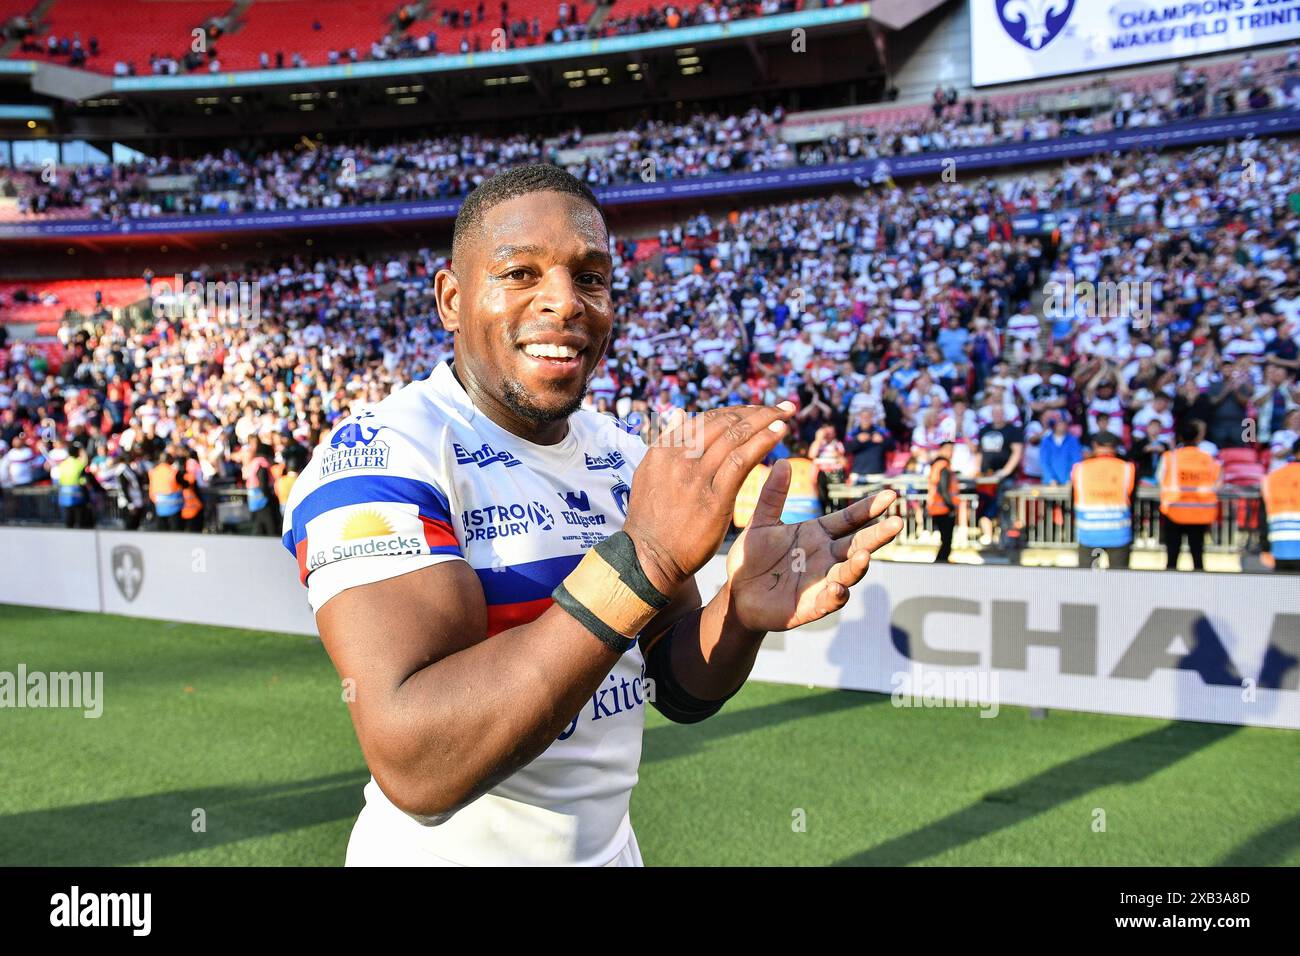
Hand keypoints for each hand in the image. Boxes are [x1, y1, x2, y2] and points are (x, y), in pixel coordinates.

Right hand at [622, 404, 793, 594]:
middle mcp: (679, 458)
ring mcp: (696, 477)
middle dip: (756, 411)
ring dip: (765, 421)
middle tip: (779, 408)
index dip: (735, 411)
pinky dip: (763, 442)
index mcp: (664, 450)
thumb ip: (666, 442)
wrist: (649, 559)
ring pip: (735, 436)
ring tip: (785, 414)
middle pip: (723, 422)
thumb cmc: (653, 521)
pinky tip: (779, 434)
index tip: (755, 411)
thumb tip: (678, 412)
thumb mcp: (649, 473)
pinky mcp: (714, 497)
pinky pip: (742, 460)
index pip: (705, 419)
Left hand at [723, 470, 903, 632]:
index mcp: (817, 534)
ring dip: (858, 565)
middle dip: (877, 535)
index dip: (869, 508)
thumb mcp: (760, 522)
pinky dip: (835, 595)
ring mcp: (821, 581)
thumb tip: (781, 461)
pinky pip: (828, 601)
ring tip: (864, 555)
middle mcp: (826, 557)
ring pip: (848, 573)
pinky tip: (837, 587)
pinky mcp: (810, 605)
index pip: (848, 519)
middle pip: (857, 544)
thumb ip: (773, 495)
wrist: (736, 593)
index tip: (889, 495)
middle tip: (897, 523)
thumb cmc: (751, 557)